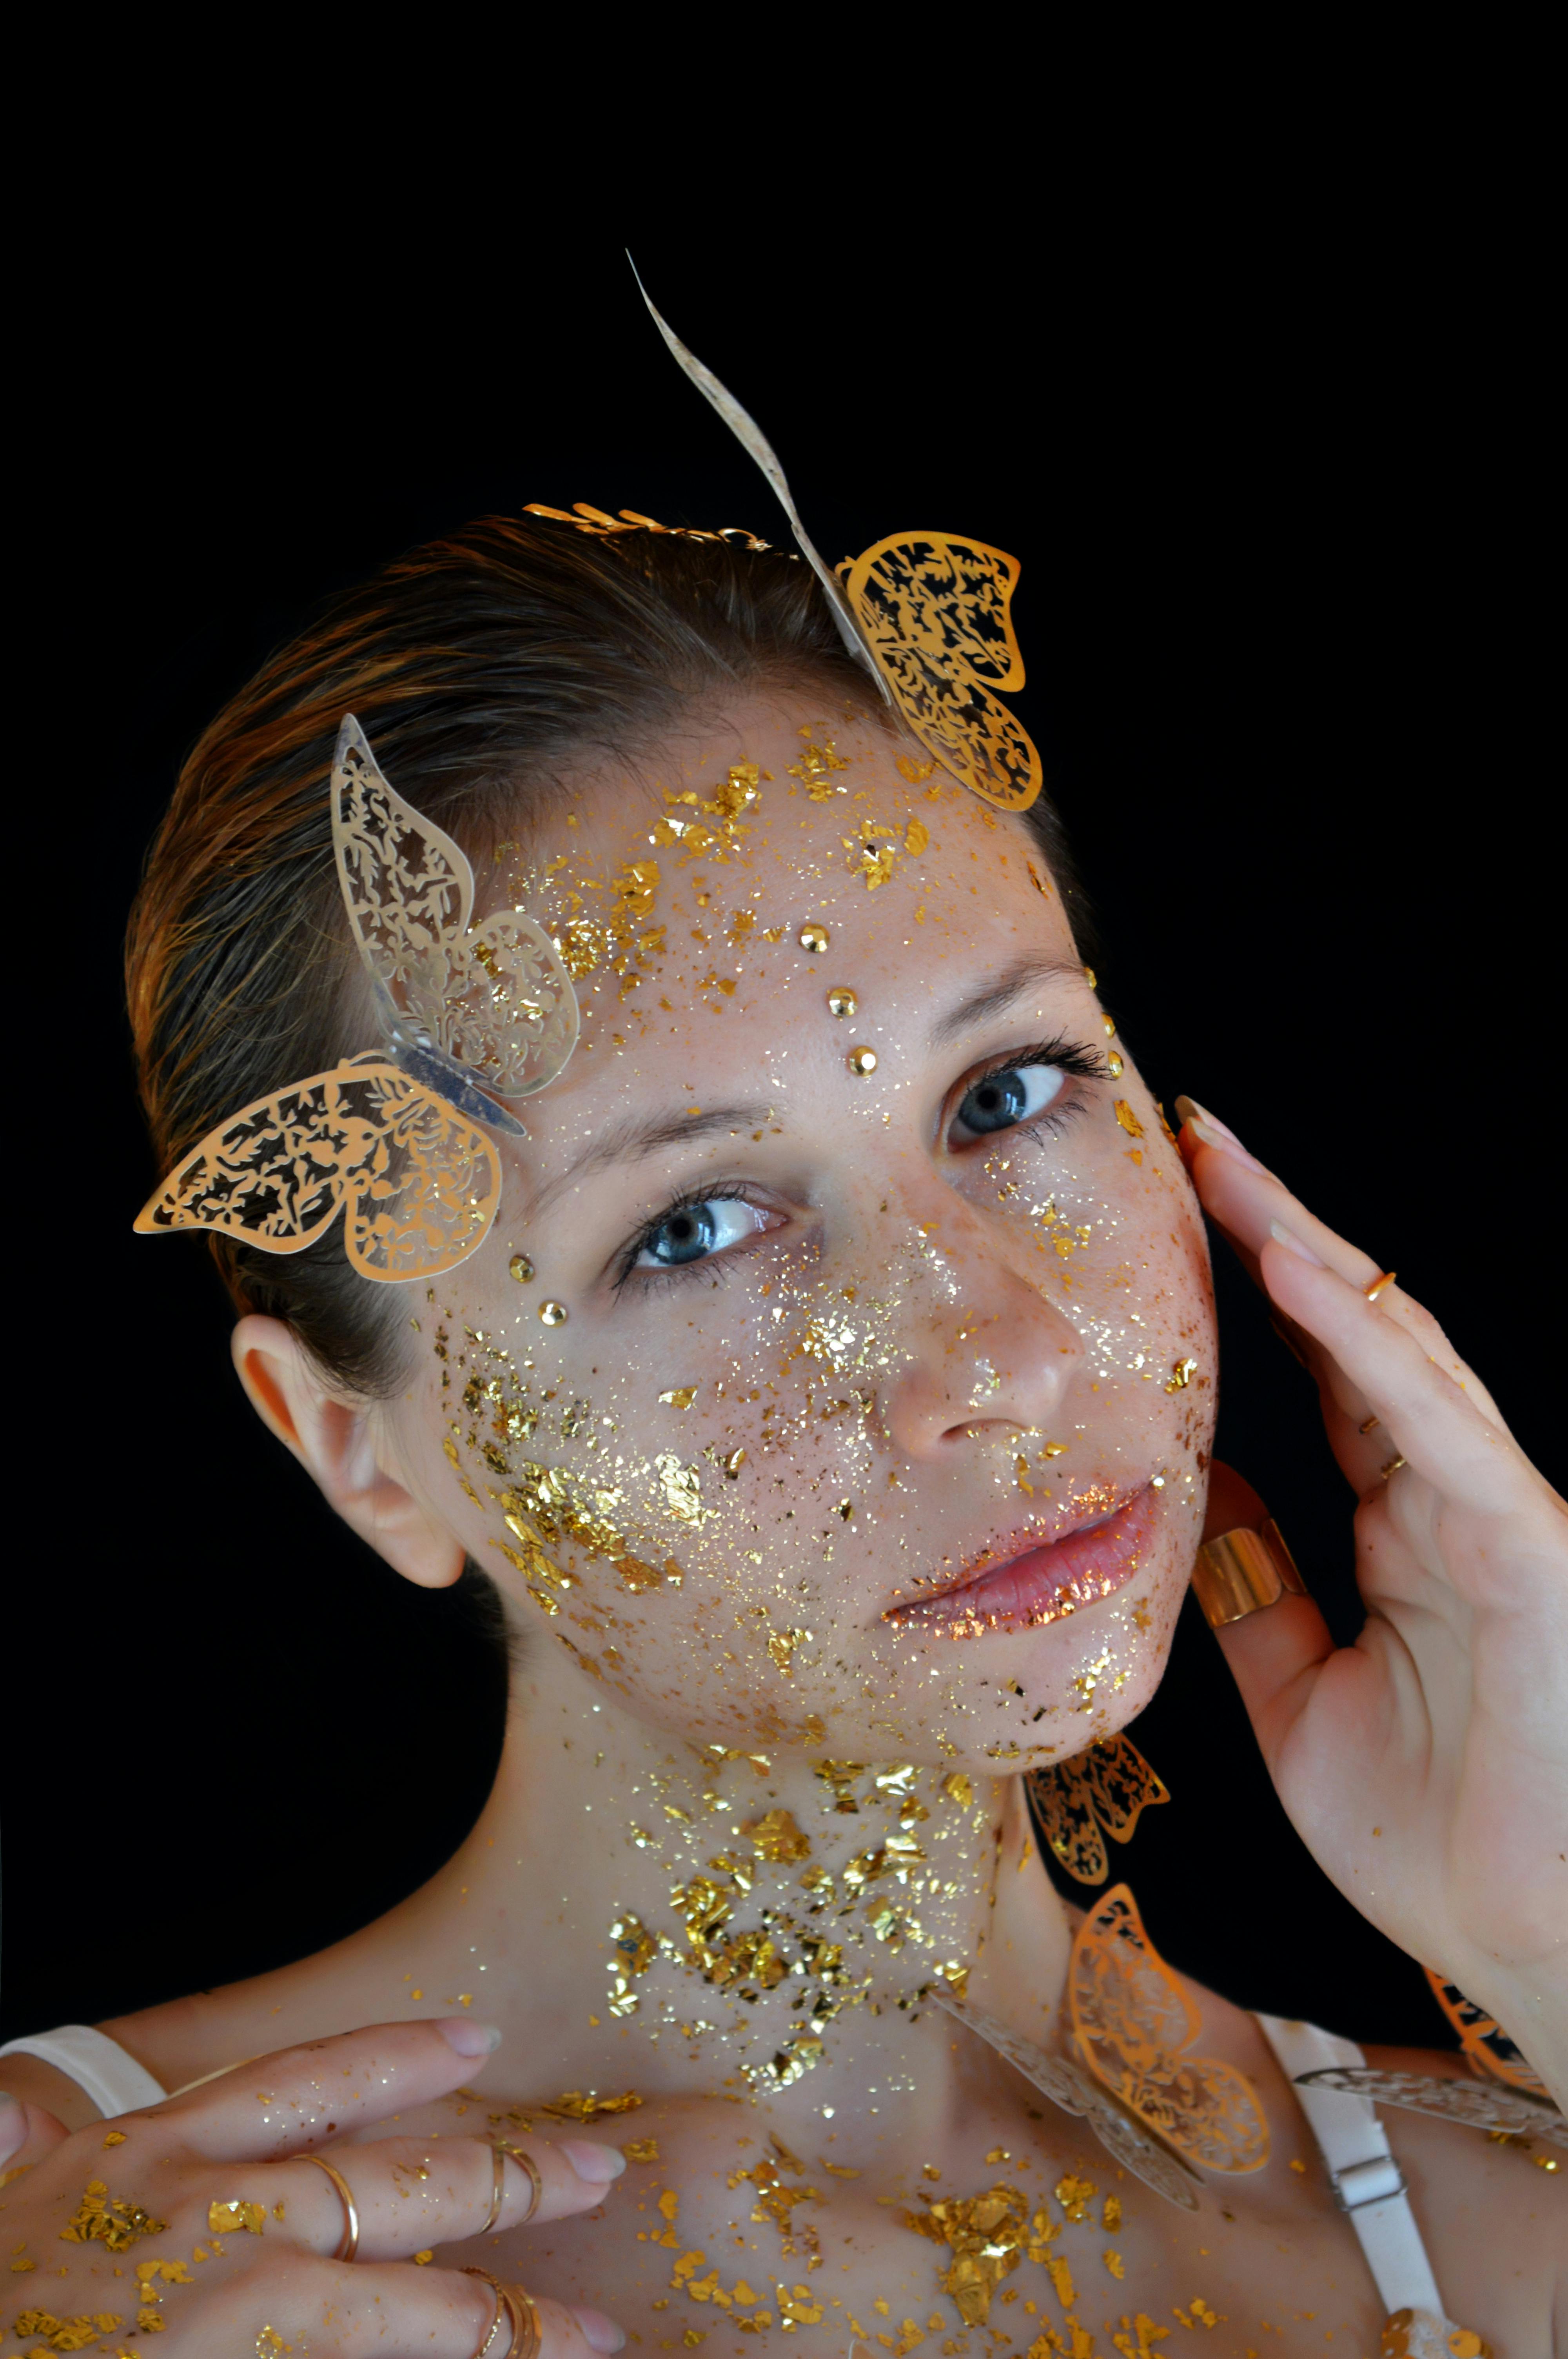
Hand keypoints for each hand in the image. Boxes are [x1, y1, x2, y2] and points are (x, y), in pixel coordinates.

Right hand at [0, 2017, 624, 2355]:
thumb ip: (30, 2148)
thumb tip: (18, 2114)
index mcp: (149, 2153)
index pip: (302, 2083)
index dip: (396, 2055)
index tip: (479, 2038)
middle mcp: (213, 2216)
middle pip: (395, 2183)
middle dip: (508, 2176)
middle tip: (599, 2171)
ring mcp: (235, 2306)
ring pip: (410, 2303)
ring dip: (510, 2321)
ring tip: (596, 2335)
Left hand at [1179, 1099, 1567, 2106]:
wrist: (1529, 1949)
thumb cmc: (1435, 1841)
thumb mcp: (1300, 1702)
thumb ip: (1258, 1598)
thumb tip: (1189, 1494)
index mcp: (1399, 1529)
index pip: (1318, 1379)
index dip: (1249, 1298)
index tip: (1167, 1221)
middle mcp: (1446, 1500)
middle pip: (1355, 1336)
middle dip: (1276, 1233)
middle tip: (1192, 1141)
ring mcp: (1490, 1513)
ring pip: (1398, 1352)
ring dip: (1313, 1254)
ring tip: (1230, 1172)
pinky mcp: (1521, 1545)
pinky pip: (1436, 1425)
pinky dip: (1370, 1347)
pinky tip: (1306, 1279)